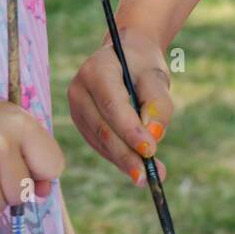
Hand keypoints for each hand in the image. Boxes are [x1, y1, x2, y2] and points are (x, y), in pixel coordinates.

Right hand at [68, 28, 172, 184]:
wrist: (125, 56)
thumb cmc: (143, 66)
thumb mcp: (157, 77)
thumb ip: (158, 104)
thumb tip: (154, 136)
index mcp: (97, 69)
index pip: (112, 104)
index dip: (130, 130)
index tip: (150, 150)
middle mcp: (79, 89)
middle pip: (103, 127)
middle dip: (126, 154)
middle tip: (148, 176)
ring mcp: (75, 107)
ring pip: (100, 140)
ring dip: (124, 161)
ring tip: (149, 177)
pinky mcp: (80, 122)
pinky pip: (98, 144)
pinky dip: (117, 157)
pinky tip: (135, 167)